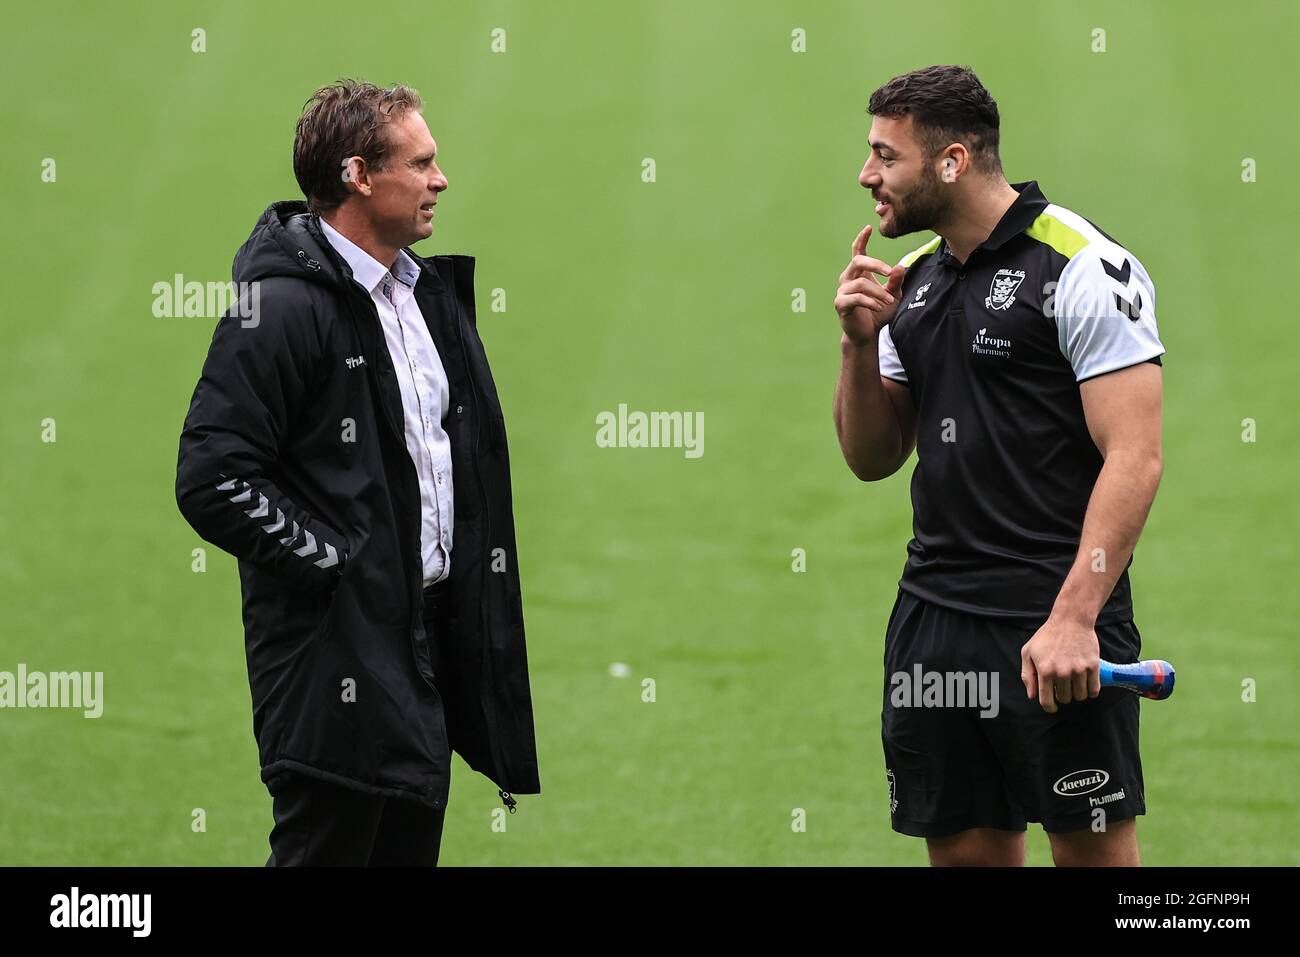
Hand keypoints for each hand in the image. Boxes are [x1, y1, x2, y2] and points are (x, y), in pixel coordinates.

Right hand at [835, 224, 906, 345]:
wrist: (867, 333)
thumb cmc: (879, 312)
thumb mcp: (893, 295)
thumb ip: (895, 281)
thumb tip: (900, 267)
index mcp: (859, 273)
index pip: (858, 251)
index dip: (861, 239)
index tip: (868, 227)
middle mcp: (848, 279)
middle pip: (858, 261)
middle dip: (875, 264)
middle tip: (890, 272)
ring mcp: (842, 291)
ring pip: (861, 283)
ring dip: (878, 292)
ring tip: (888, 301)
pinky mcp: (841, 304)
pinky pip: (855, 298)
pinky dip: (870, 301)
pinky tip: (879, 307)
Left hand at [1020, 616, 1101, 713]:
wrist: (1071, 620)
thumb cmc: (1047, 636)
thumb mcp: (1028, 652)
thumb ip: (1027, 675)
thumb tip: (1032, 696)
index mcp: (1045, 670)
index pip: (1047, 701)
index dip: (1049, 707)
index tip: (1052, 707)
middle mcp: (1062, 672)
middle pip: (1065, 699)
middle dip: (1063, 696)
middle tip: (1062, 686)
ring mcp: (1079, 670)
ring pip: (1080, 696)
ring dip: (1077, 693)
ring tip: (1074, 684)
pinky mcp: (1093, 666)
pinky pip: (1094, 690)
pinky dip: (1090, 691)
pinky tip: (1086, 684)